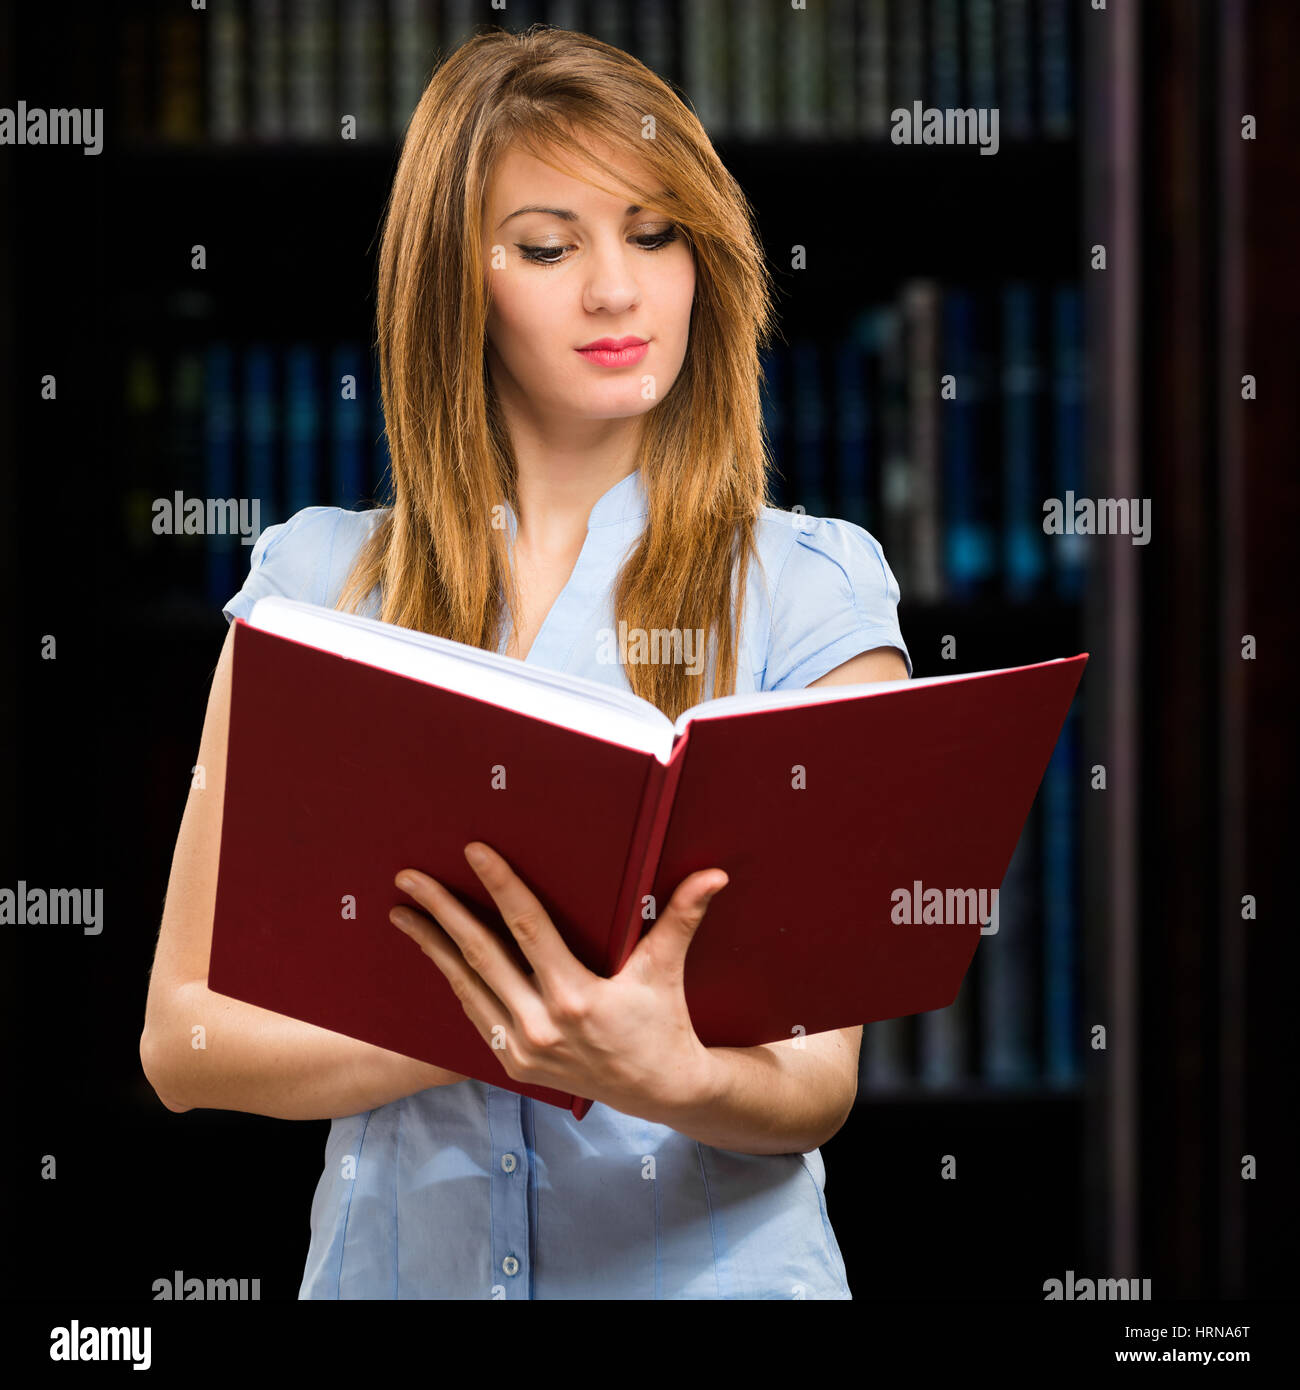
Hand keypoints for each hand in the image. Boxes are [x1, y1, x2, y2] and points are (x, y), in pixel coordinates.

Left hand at [389, 841, 727, 1123]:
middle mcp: (541, 1025)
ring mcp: (522, 1049)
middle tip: (407, 877)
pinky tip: (436, 956)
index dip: (500, 886)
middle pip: (480, 955)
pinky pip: (475, 1014)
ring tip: (402, 914)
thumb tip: (713, 874)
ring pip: (466, 986)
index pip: (528, 928)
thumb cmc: (665, 1023)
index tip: (473, 851)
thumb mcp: (666, 970)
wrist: (661, 1091)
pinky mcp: (513, 1064)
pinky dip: (454, 981)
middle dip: (440, 912)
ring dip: (432, 948)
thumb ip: (682, 918)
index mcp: (576, 997)